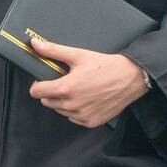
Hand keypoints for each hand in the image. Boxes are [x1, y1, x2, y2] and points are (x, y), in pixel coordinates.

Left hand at [27, 38, 148, 128]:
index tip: (46, 79)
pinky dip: (76, 110)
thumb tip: (36, 44)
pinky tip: (87, 98)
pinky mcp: (91, 122)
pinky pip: (74, 118)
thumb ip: (54, 50)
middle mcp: (72, 105)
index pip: (36, 92)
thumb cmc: (106, 66)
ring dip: (64, 102)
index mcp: (66, 88)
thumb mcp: (78, 55)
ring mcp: (81, 116)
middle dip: (52, 92)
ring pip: (60, 111)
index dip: (38, 84)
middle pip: (46, 102)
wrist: (130, 78)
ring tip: (79, 89)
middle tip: (66, 81)